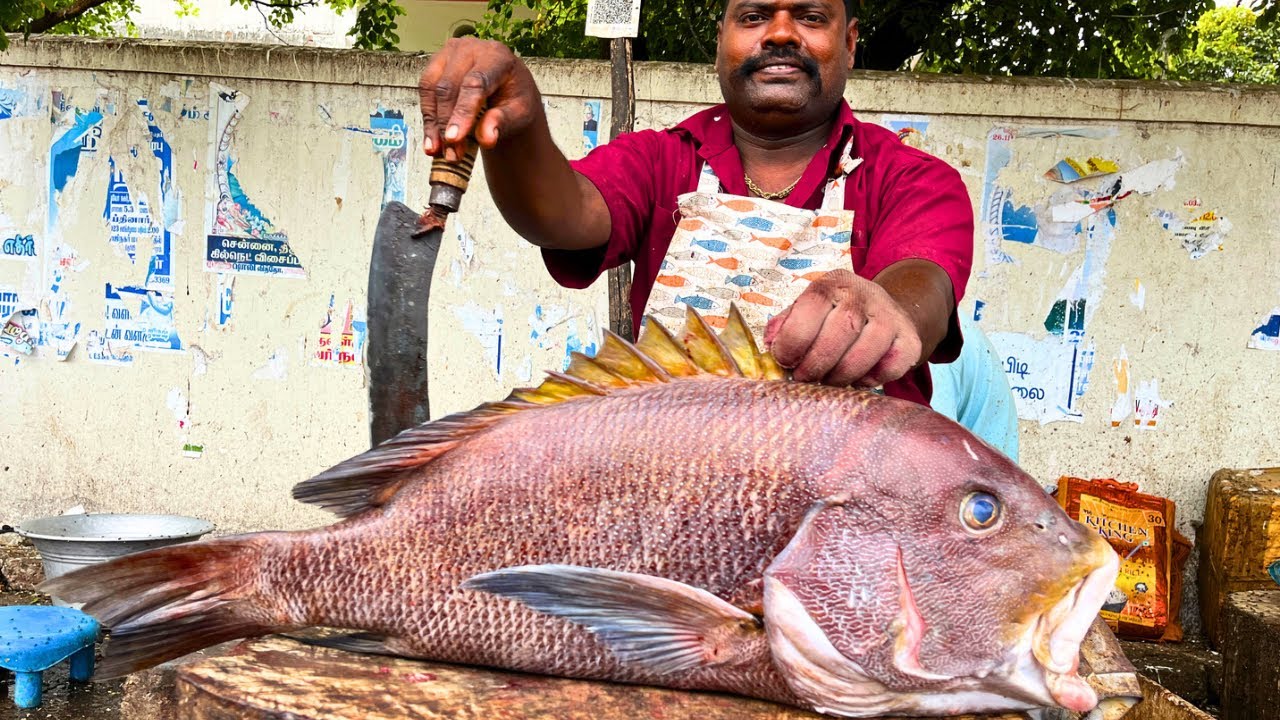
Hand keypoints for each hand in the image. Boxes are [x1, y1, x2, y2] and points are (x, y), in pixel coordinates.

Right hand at [418, 38, 542, 161]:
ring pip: (432, 88)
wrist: (507, 87)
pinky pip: (425, 90)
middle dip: (446, 123)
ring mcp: (451, 52)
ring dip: (433, 123)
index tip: (454, 139)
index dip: (462, 112)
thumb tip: (487, 138)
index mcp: (498, 57)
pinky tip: (432, 140)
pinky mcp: (437, 63)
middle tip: (451, 154)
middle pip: (450, 87)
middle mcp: (472, 48)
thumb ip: (503, 123)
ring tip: (439, 151)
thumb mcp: (519, 113)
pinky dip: (428, 117)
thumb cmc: (515, 99)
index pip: (476, 83)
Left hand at [764, 269, 922, 387]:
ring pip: (868, 350)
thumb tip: (771, 344)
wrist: (883, 311)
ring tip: (828, 381)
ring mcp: (890, 315)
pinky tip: (858, 378)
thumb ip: (785, 325)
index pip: (812, 304)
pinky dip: (871, 379)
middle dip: (817, 363)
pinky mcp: (909, 339)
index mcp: (831, 284)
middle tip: (805, 379)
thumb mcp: (805, 310)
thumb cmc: (833, 317)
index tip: (786, 361)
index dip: (795, 338)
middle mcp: (863, 294)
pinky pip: (891, 366)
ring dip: (842, 375)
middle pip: (842, 329)